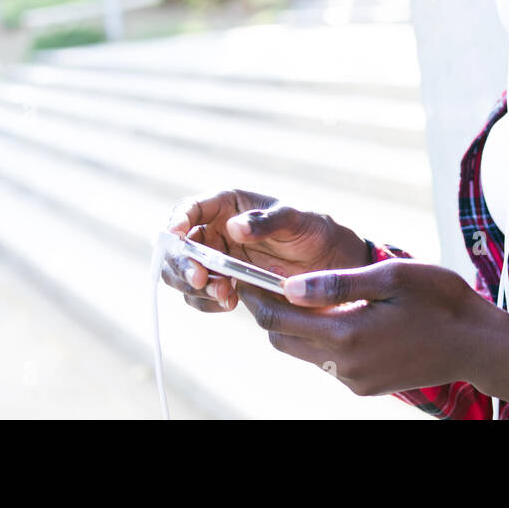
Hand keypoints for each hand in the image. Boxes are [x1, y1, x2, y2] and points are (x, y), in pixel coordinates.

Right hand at [161, 189, 369, 313]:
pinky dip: (206, 301)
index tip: (177, 236)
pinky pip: (200, 294)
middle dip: (182, 263)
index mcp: (229, 204)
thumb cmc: (315, 231)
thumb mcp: (298, 220)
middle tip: (201, 279)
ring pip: (182, 272)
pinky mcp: (224, 283)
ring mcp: (218, 258)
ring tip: (223, 294)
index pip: (190, 207)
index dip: (177, 220)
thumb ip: (268, 221)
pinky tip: (228, 303)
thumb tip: (235, 226)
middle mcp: (216, 230)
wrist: (331, 267)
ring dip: (193, 286)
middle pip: (178, 245)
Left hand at [235, 259, 508, 400]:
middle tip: (265, 281)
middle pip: (283, 340)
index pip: (279, 319)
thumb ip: (336, 285)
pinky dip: (322, 338)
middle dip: (270, 311)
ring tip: (299, 293)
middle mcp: (344, 365)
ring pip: (305, 352)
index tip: (245, 274)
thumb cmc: (439, 300)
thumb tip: (288, 286)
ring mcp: (355, 380)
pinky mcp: (367, 386)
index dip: (257, 295)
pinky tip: (336, 314)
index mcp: (347, 335)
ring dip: (296, 325)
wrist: (477, 343)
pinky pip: (330, 361)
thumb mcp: (389, 277)